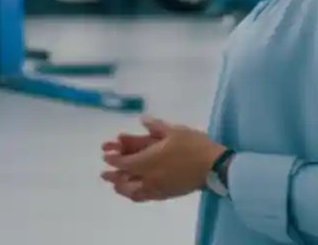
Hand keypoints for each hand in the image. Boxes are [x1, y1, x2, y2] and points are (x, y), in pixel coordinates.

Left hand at [100, 116, 226, 202]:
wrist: (214, 167)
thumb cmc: (194, 146)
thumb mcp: (174, 131)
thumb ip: (155, 126)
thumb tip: (142, 120)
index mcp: (148, 160)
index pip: (125, 162)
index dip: (114, 159)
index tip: (105, 155)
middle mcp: (149, 177)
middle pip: (125, 179)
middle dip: (113, 176)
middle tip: (103, 174)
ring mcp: (157, 187)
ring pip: (134, 191)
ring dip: (122, 188)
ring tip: (115, 186)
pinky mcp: (167, 194)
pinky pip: (146, 198)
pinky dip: (136, 196)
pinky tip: (134, 193)